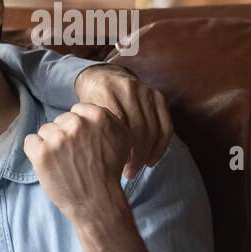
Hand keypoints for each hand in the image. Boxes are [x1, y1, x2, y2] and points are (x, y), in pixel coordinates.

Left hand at [24, 102, 132, 222]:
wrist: (96, 200)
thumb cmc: (109, 171)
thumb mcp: (123, 139)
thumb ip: (109, 119)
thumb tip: (94, 110)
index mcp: (97, 116)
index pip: (77, 110)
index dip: (78, 127)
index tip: (82, 142)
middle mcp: (76, 124)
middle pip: (60, 119)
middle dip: (64, 134)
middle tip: (73, 155)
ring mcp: (57, 138)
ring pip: (45, 130)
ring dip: (50, 143)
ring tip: (63, 161)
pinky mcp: (41, 152)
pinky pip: (30, 141)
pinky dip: (36, 151)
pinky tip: (49, 163)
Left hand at [73, 64, 170, 178]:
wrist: (101, 78)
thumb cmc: (89, 104)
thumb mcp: (85, 114)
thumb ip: (90, 130)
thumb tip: (93, 162)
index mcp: (105, 92)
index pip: (117, 127)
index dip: (119, 151)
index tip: (115, 169)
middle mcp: (127, 89)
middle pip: (137, 129)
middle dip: (135, 155)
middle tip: (129, 173)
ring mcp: (145, 91)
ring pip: (152, 129)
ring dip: (147, 153)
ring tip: (138, 169)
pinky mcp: (157, 96)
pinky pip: (165, 125)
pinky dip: (160, 146)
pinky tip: (151, 160)